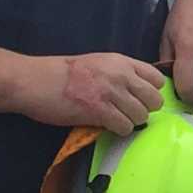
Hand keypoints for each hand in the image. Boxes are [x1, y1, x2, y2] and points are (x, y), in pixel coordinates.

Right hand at [8, 50, 161, 131]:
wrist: (36, 81)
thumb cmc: (62, 74)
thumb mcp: (97, 63)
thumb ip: (119, 73)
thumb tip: (137, 91)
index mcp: (121, 61)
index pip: (156, 78)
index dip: (151, 92)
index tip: (139, 99)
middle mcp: (120, 75)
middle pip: (154, 100)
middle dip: (144, 109)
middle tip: (128, 113)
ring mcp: (111, 93)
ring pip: (141, 116)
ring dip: (130, 122)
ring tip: (115, 120)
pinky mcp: (100, 111)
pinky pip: (125, 127)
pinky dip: (119, 130)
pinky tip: (107, 126)